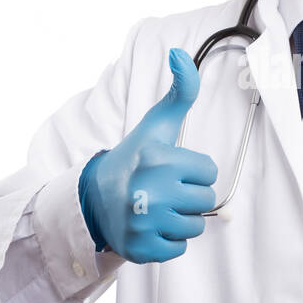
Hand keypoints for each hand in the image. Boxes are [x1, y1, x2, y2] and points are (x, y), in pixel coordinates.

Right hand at [78, 48, 217, 262]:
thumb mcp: (156, 124)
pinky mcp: (141, 249)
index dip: (193, 170)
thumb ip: (179, 91)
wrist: (94, 198)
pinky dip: (168, 240)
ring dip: (180, 218)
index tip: (170, 168)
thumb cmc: (134, 158)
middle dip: (189, 194)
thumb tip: (181, 53)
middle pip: (205, 200)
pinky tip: (151, 226)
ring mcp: (144, 222)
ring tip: (158, 207)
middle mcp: (150, 191)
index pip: (208, 171)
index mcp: (158, 159)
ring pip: (195, 226)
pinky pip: (179, 248)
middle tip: (163, 188)